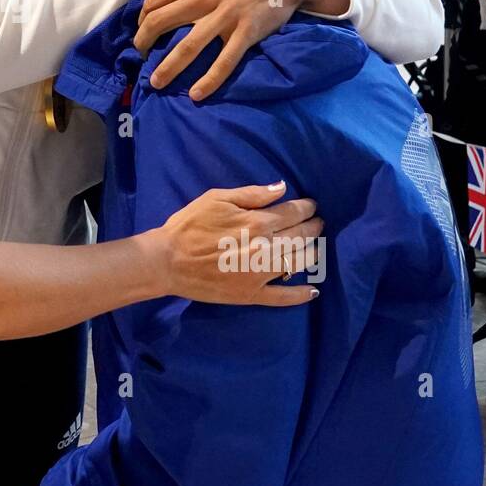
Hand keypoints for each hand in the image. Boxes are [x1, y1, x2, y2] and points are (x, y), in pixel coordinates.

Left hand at [137, 0, 346, 96]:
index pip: (153, 3)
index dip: (141, 21)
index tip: (141, 33)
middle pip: (161, 23)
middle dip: (144, 43)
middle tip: (141, 57)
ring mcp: (226, 16)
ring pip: (189, 46)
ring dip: (168, 68)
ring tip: (156, 83)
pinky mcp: (246, 32)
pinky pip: (225, 60)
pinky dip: (210, 79)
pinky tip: (196, 95)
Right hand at [141, 180, 321, 305]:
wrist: (167, 261)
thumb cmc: (189, 225)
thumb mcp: (217, 198)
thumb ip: (252, 194)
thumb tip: (281, 188)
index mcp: (257, 222)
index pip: (293, 212)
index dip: (306, 208)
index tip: (312, 206)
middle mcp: (266, 248)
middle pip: (301, 236)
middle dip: (313, 227)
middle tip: (318, 223)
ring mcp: (261, 275)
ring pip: (299, 263)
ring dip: (312, 253)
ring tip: (314, 248)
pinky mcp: (252, 295)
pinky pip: (284, 297)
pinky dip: (301, 294)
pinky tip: (313, 290)